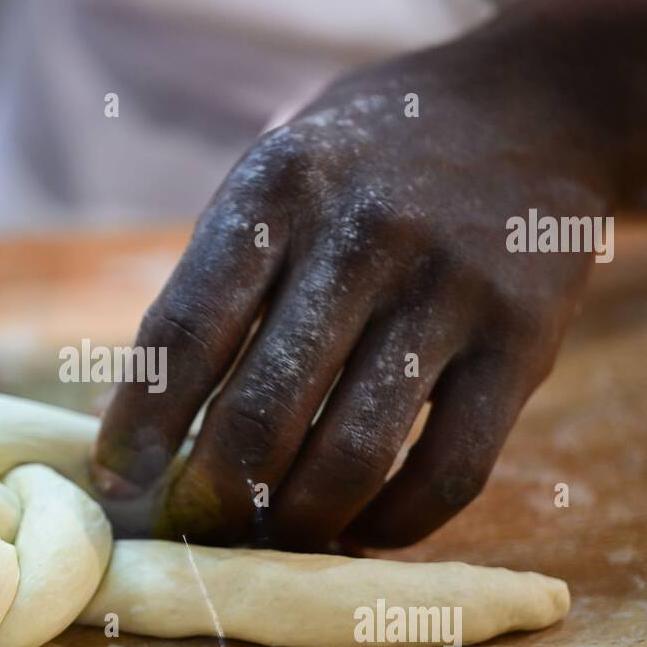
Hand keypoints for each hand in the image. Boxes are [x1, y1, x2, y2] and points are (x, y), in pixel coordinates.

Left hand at [94, 44, 615, 549]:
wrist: (529, 108)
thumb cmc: (362, 164)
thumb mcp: (275, 179)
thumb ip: (213, 283)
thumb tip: (136, 424)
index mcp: (277, 188)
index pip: (184, 331)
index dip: (140, 426)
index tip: (116, 484)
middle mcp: (362, 233)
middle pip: (263, 412)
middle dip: (212, 498)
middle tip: (193, 530)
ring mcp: (451, 288)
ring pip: (353, 457)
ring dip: (297, 524)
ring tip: (269, 538)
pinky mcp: (525, 340)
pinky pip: (451, 472)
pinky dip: (394, 525)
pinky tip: (360, 528)